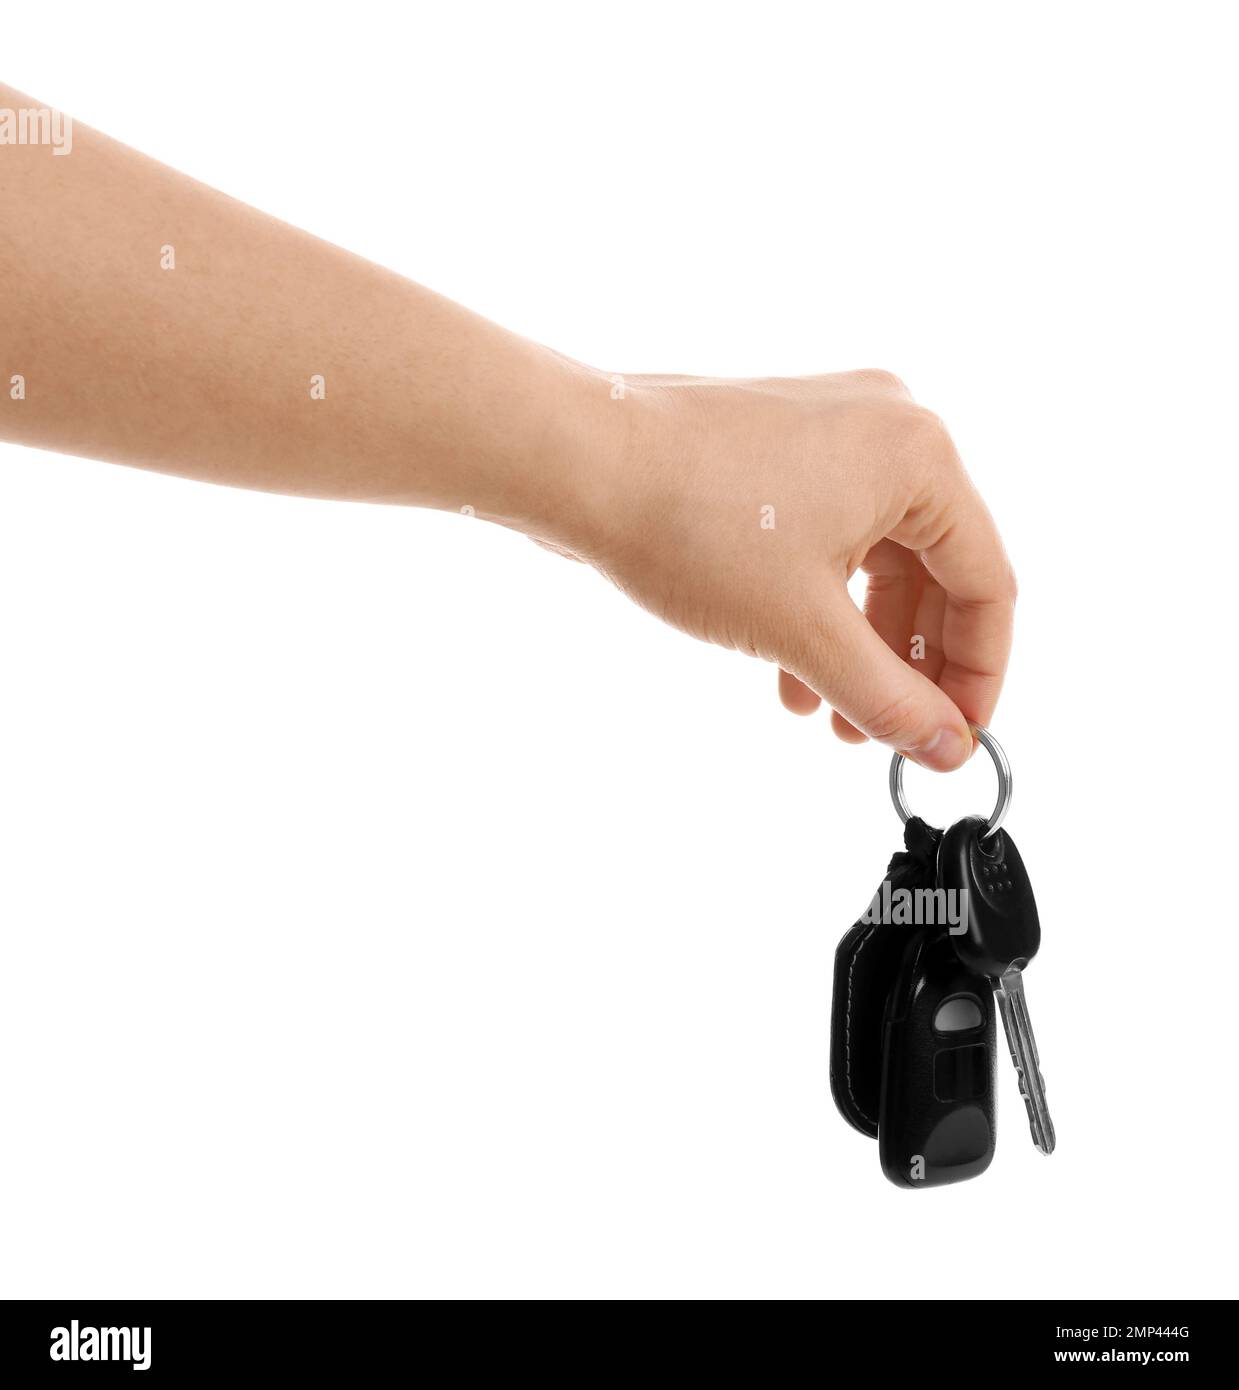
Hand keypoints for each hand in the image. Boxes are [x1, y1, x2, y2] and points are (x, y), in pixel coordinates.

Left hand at [559, 369, 1014, 771]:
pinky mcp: (779, 448)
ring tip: (830, 717)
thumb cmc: (692, 524)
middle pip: (933, 573)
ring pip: (873, 563)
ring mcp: (829, 431)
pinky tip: (789, 674)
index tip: (956, 739)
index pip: (987, 584)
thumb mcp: (805, 630)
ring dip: (856, 648)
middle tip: (885, 736)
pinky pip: (826, 539)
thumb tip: (946, 749)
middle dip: (905, 667)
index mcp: (919, 456)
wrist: (577, 462)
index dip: (977, 675)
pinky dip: (817, 608)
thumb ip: (886, 697)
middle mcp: (887, 428)